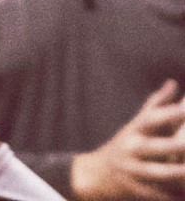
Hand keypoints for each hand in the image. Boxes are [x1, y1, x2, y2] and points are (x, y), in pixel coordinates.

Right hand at [72, 82, 184, 200]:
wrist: (95, 174)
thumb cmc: (124, 144)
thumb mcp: (136, 123)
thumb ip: (157, 104)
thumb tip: (174, 83)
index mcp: (136, 128)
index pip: (154, 118)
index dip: (172, 113)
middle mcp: (133, 147)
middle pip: (159, 146)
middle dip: (177, 146)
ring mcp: (134, 170)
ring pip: (160, 173)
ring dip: (178, 173)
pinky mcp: (136, 191)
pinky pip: (157, 195)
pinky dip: (171, 197)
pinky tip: (182, 196)